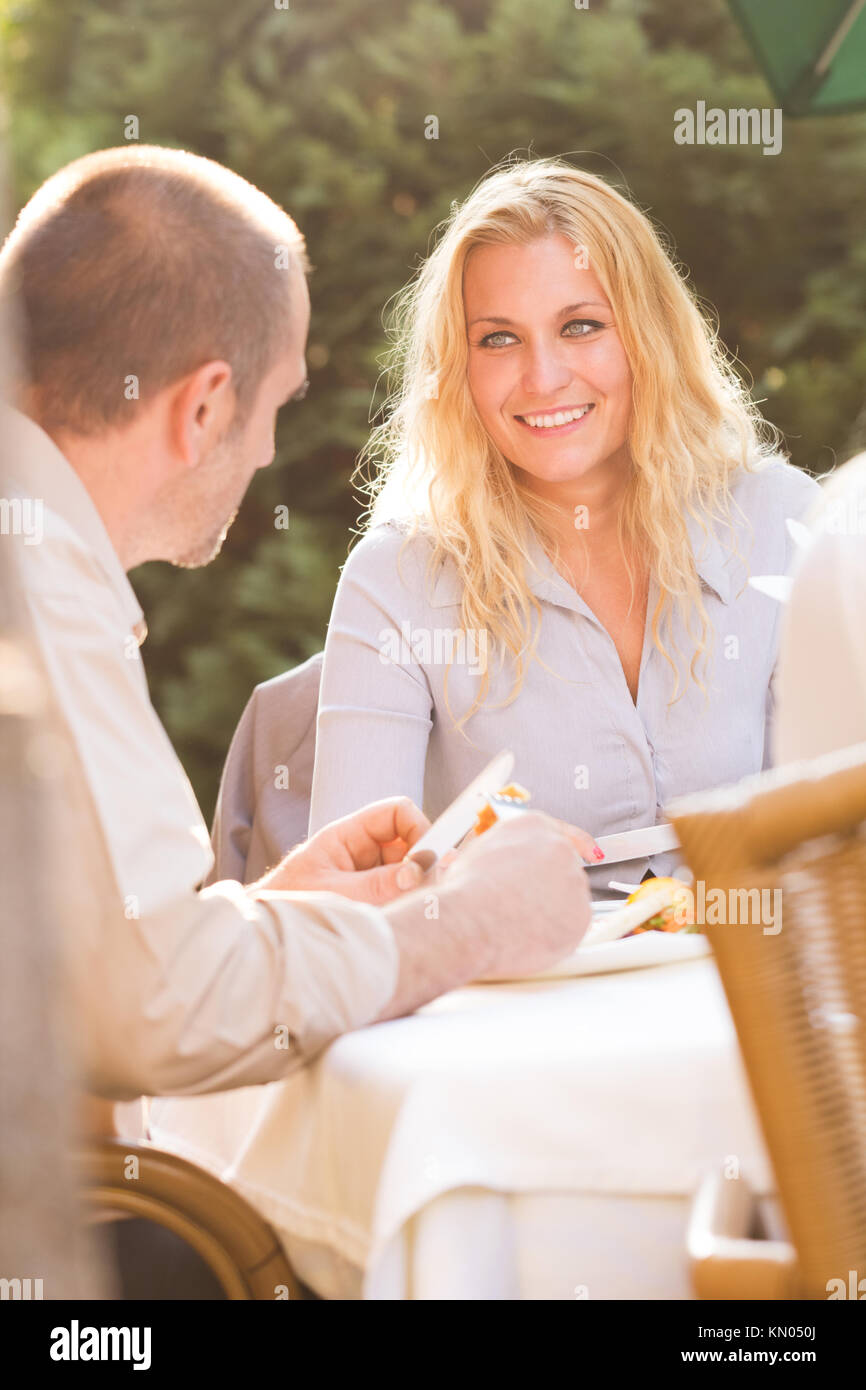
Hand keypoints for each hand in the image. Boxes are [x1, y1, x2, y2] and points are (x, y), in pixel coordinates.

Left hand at [249, 797, 430, 904]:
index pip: (397, 813)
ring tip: (406, 911)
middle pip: (409, 844)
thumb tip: (419, 872)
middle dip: (421, 866)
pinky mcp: (371, 899)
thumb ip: (378, 884)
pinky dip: (406, 907)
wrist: (265, 932)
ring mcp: (368, 875)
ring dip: (414, 891)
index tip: (428, 860)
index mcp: (347, 835)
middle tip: (429, 890)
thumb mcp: (335, 893)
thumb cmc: (287, 904)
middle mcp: (362, 851)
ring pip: (409, 874)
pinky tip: (399, 920)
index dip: (419, 828)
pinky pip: (400, 896)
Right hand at [435, 810, 592, 979]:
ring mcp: (574, 881)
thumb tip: (497, 861)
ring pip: (569, 901)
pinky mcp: (582, 915)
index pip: (565, 832)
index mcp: (533, 827)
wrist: (468, 922)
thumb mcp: (475, 853)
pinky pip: (572, 928)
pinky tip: (529, 935)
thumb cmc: (464, 893)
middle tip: (522, 908)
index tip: (592, 854)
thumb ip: (501, 851)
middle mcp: (559, 848)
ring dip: (551, 913)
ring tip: (516, 922)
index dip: (580, 844)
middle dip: (550, 890)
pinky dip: (556, 936)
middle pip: (565, 871)